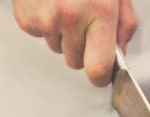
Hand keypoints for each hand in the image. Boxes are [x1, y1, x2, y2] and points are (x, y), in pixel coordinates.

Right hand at [12, 0, 137, 86]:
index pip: (97, 68)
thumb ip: (123, 24)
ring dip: (62, 34)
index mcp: (99, 12)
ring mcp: (45, 19)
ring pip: (56, 48)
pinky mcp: (26, 18)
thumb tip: (119, 52)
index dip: (100, 76)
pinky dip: (44, 24)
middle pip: (75, 62)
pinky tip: (49, 3)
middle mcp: (70, 17)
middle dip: (81, 48)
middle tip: (83, 21)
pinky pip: (39, 35)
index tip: (101, 74)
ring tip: (65, 5)